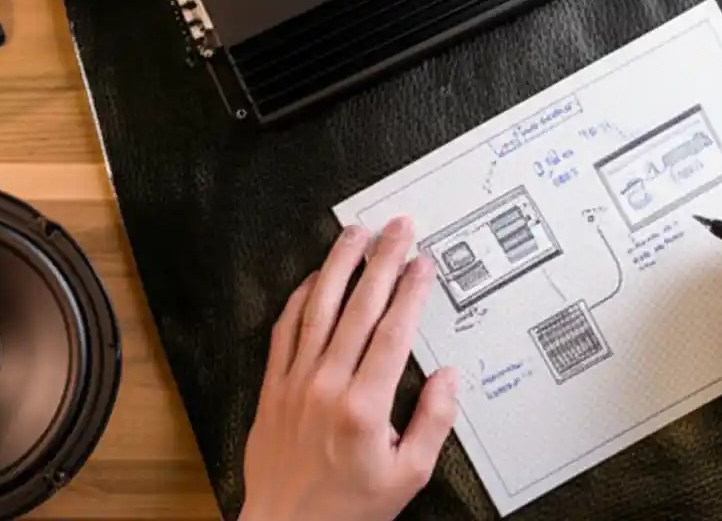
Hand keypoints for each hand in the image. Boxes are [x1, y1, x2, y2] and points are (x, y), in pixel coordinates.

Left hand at [240, 219, 459, 520]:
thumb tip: (448, 378)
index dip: (411, 291)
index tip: (424, 264)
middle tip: (399, 228)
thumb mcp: (408, 476)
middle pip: (358, 307)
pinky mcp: (273, 386)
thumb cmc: (349, 507)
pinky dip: (299, 298)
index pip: (393, 332)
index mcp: (364, 407)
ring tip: (356, 233)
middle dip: (383, 261)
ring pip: (317, 307)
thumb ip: (433, 422)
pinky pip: (285, 330)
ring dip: (339, 265)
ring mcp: (295, 381)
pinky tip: (313, 278)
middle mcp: (326, 385)